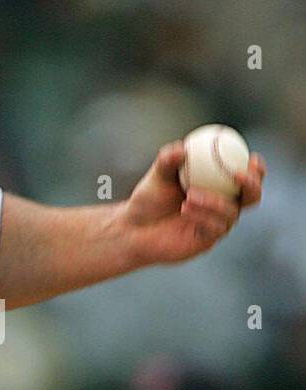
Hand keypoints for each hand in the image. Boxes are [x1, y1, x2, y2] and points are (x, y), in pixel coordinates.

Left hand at [117, 140, 266, 264]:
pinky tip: (185, 209)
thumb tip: (182, 147)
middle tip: (237, 174)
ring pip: (230, 213)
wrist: (133, 228)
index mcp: (218, 188)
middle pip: (252, 198)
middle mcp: (222, 208)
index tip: (253, 158)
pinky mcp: (206, 242)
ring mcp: (216, 226)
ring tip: (189, 194)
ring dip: (214, 201)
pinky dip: (202, 216)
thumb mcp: (157, 176)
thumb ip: (168, 160)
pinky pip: (214, 228)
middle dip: (251, 185)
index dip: (256, 170)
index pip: (245, 178)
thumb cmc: (149, 200)